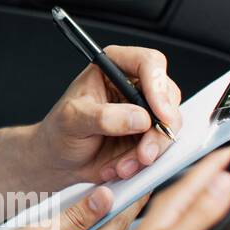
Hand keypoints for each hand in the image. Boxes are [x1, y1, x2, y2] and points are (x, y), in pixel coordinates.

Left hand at [34, 45, 182, 185]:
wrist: (60, 159)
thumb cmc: (60, 131)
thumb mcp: (72, 120)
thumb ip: (103, 117)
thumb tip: (139, 118)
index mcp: (112, 67)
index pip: (148, 62)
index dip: (158, 85)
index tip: (159, 113)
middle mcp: (133, 85)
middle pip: (167, 96)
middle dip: (158, 129)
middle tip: (144, 153)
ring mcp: (144, 110)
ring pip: (169, 125)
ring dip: (150, 150)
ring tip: (123, 166)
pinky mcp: (148, 134)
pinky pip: (162, 146)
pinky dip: (145, 161)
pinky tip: (122, 167)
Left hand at [99, 147, 229, 229]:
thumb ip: (198, 214)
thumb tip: (224, 181)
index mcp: (164, 210)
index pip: (194, 176)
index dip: (216, 161)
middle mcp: (160, 216)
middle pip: (191, 185)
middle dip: (212, 168)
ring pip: (186, 200)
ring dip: (204, 187)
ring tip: (221, 174)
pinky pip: (183, 219)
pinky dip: (196, 209)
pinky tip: (199, 213)